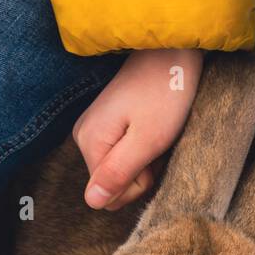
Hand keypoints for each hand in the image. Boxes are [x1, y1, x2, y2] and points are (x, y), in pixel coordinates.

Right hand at [74, 48, 203, 210]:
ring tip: (157, 132)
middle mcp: (84, 136)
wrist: (171, 51)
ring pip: (120, 168)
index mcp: (90, 143)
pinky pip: (123, 151)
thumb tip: (92, 203)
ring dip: (145, 158)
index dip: (138, 183)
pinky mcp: (106, 121)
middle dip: (141, 171)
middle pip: (112, 183)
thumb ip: (118, 174)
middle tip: (157, 143)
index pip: (109, 196)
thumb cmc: (164, 93)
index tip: (151, 155)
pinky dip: (143, 146)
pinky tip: (153, 127)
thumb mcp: (147, 141)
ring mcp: (94, 127)